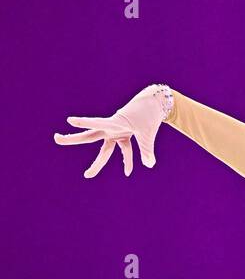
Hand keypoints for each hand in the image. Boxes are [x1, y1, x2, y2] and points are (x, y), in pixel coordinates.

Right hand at [53, 84, 171, 177]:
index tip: (69, 119)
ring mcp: (116, 132)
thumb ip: (147, 149)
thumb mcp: (148, 133)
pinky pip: (123, 149)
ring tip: (87, 175)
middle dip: (73, 139)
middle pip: (89, 136)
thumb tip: (149, 165)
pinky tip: (128, 172)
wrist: (154, 103)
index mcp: (115, 122)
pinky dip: (128, 160)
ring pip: (104, 150)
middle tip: (56, 139)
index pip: (97, 123)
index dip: (84, 122)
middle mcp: (112, 128)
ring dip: (98, 163)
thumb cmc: (149, 116)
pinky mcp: (123, 135)